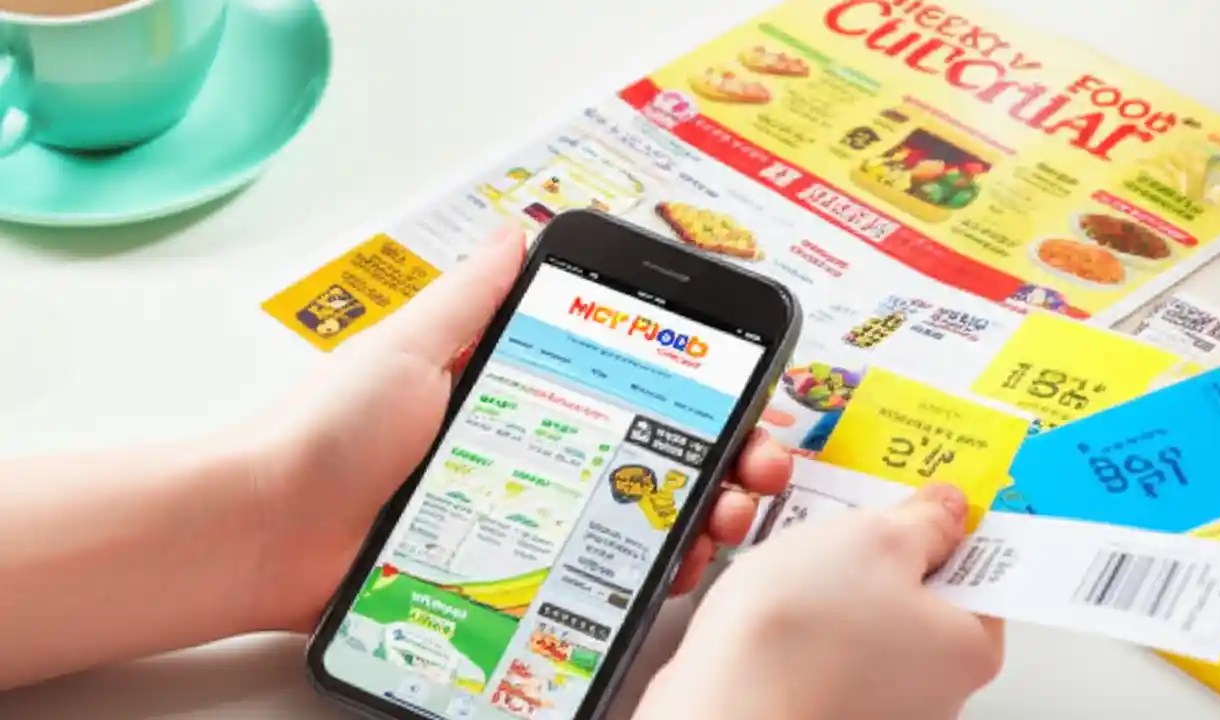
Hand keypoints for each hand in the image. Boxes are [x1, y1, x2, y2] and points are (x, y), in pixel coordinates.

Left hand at [242, 223, 791, 630]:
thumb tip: (517, 232)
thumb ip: (470, 299)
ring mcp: (532, 520)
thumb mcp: (409, 348)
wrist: (266, 530)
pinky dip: (652, 572)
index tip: (745, 396)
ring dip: (704, 515)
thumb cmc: (329, 433)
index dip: (699, 391)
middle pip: (654, 456)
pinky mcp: (517, 581)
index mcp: (523, 395)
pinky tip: (680, 565)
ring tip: (728, 517)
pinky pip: (598, 579)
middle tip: (759, 467)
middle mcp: (539, 456)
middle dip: (726, 458)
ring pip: (641, 519)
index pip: (633, 386)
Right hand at [637, 485, 1003, 719]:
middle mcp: (934, 688)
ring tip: (799, 567)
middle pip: (921, 594)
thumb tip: (945, 508)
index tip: (911, 506)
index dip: (942, 529)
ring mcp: (879, 703)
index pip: (980, 572)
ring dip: (837, 584)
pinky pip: (828, 644)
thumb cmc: (799, 635)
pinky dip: (808, 619)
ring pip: (868, 616)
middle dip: (880, 554)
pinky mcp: (827, 703)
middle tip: (844, 529)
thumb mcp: (875, 537)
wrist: (723, 699)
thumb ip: (924, 519)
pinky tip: (780, 605)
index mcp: (968, 648)